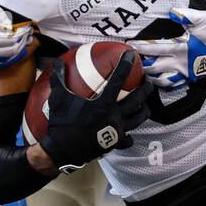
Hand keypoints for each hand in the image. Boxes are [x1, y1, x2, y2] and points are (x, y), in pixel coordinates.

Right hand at [0, 0, 34, 67]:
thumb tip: (11, 26)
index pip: (10, 41)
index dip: (22, 35)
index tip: (28, 29)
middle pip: (11, 52)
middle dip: (22, 43)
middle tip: (29, 35)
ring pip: (5, 58)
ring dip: (16, 50)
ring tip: (23, 39)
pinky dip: (7, 54)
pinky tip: (12, 45)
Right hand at [38, 56, 151, 172]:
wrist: (63, 150)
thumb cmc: (62, 122)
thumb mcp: (59, 98)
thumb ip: (60, 79)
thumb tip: (56, 62)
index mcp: (103, 103)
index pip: (118, 79)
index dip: (125, 65)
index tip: (130, 55)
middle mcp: (115, 115)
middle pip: (137, 99)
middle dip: (146, 89)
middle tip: (149, 82)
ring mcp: (117, 130)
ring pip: (138, 119)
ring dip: (144, 110)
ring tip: (145, 105)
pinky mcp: (115, 143)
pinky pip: (128, 139)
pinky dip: (130, 136)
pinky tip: (129, 133)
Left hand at [133, 7, 205, 88]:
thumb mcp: (204, 19)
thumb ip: (187, 15)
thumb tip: (171, 11)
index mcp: (182, 48)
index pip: (155, 48)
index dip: (141, 47)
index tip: (129, 45)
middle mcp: (181, 63)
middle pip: (154, 67)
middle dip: (140, 64)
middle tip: (129, 60)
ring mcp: (186, 73)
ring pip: (161, 80)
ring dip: (149, 76)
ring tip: (140, 70)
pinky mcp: (191, 79)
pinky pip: (173, 85)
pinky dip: (161, 84)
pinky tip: (156, 79)